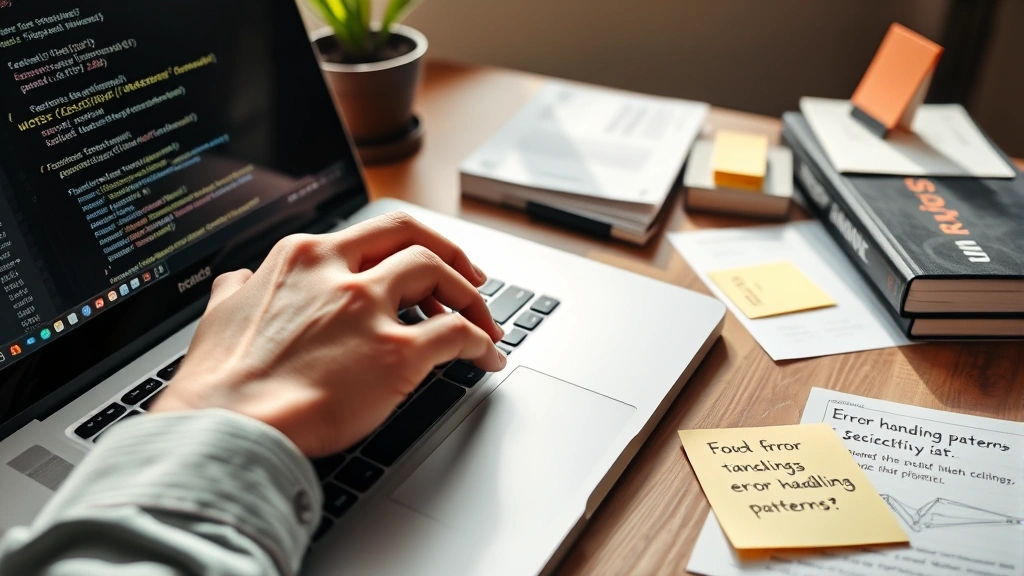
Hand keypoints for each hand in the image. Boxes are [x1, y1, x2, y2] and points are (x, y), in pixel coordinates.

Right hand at [150, 212, 506, 456]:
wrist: (225, 427)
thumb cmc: (220, 383)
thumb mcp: (220, 314)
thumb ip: (238, 289)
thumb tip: (239, 281)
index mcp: (303, 257)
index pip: (373, 233)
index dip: (410, 245)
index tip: (426, 262)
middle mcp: (339, 272)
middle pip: (414, 240)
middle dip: (452, 255)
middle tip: (472, 280)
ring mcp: (369, 310)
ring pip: (441, 274)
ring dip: (471, 297)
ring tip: (485, 323)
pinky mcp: (395, 354)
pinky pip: (457, 334)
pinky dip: (480, 342)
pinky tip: (486, 357)